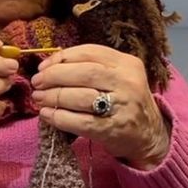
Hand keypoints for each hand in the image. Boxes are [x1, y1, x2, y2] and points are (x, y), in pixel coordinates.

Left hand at [31, 44, 168, 170]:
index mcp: (127, 63)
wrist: (149, 135)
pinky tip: (48, 115)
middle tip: (38, 83)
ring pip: (80, 96)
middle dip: (54, 76)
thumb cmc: (126, 102)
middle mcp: (128, 82)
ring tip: (39, 99)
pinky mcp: (112, 129)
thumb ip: (93, 66)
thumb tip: (51, 64)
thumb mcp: (119, 76)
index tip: (44, 66)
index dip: (62, 57)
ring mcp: (122, 106)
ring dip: (53, 97)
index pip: (90, 52)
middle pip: (84, 73)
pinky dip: (59, 117)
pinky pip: (80, 122)